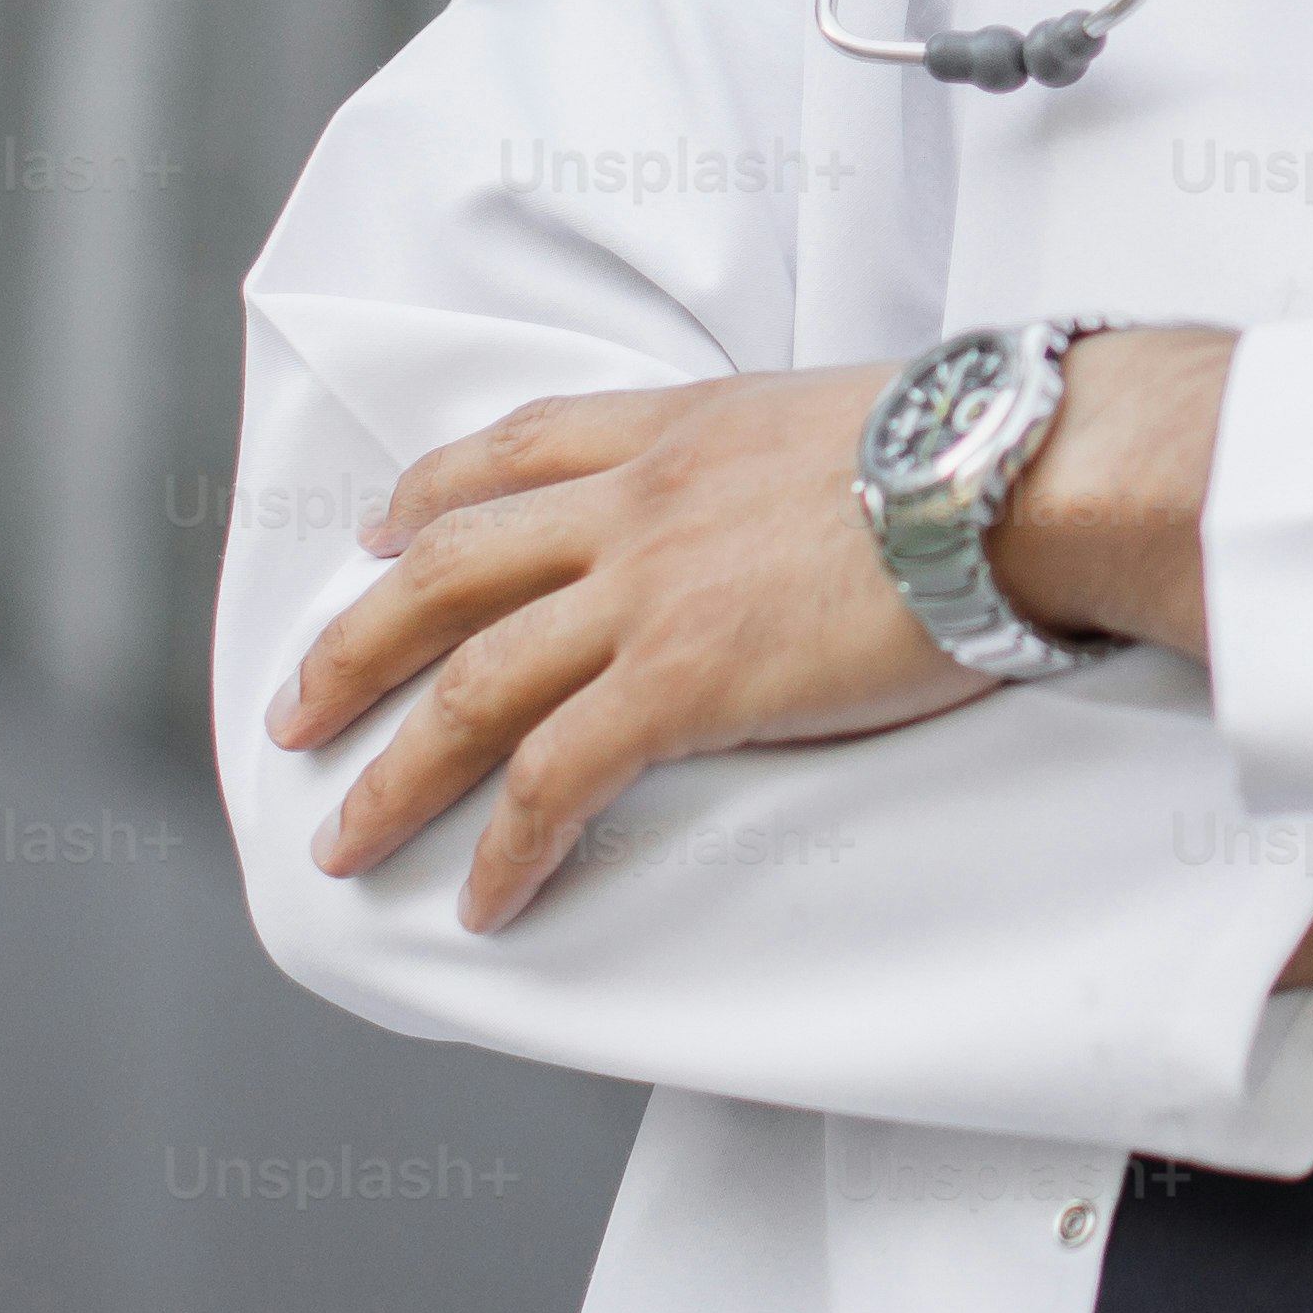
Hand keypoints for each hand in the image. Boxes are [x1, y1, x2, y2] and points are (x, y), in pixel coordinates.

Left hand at [267, 371, 990, 929]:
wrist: (1013, 471)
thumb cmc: (979, 449)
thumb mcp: (849, 417)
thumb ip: (786, 463)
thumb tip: (814, 503)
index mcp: (675, 429)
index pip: (514, 450)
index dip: (429, 495)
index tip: (380, 533)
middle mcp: (635, 501)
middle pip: (446, 570)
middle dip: (355, 644)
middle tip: (299, 710)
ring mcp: (647, 591)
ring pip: (471, 684)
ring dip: (393, 769)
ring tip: (344, 838)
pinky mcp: (683, 679)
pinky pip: (557, 775)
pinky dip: (508, 844)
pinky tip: (483, 895)